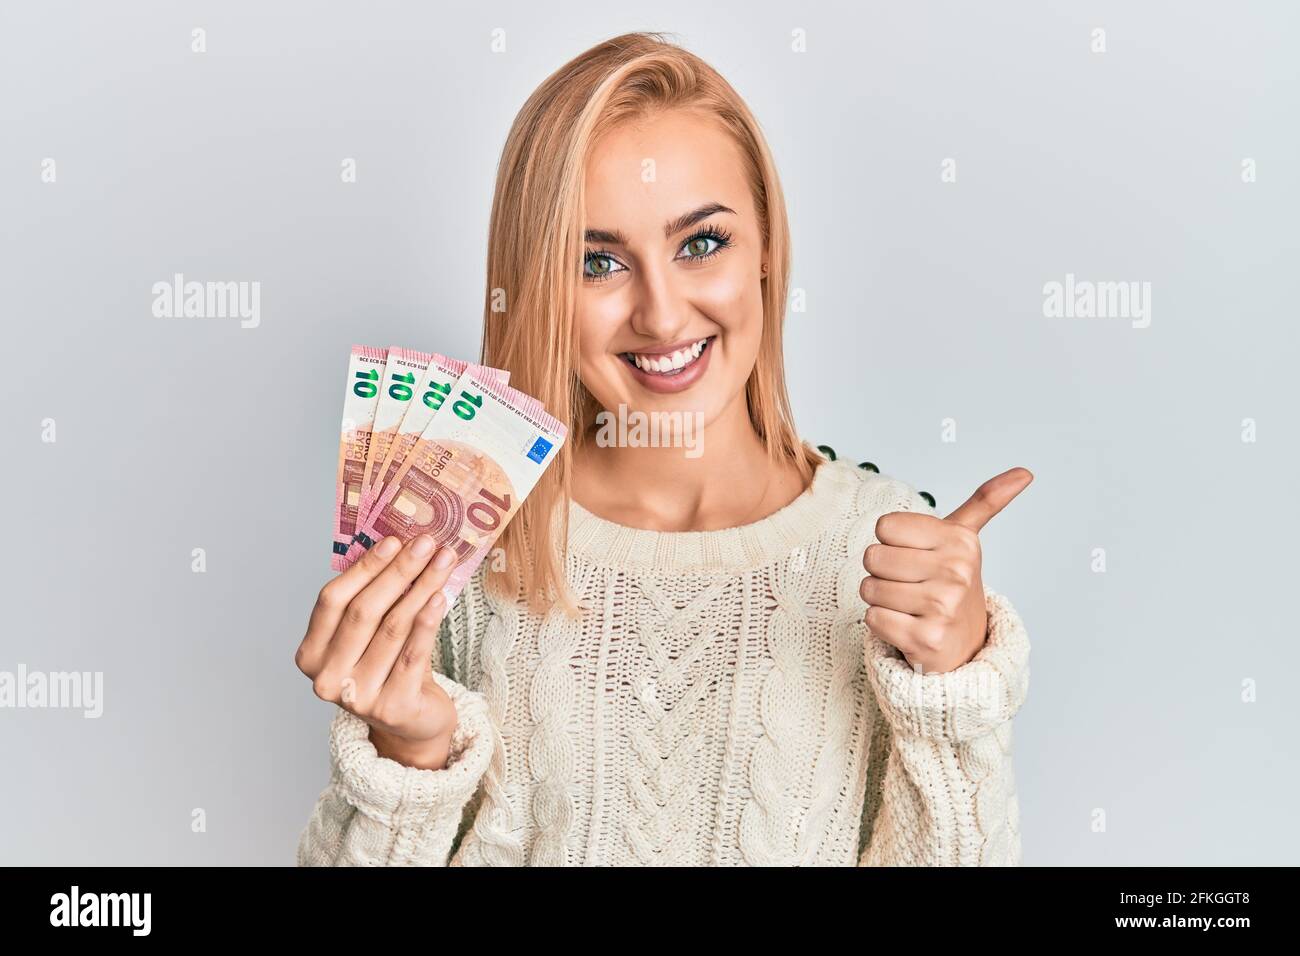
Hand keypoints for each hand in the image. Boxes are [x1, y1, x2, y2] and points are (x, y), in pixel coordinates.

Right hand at [295, 534, 460, 769]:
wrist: (413, 723)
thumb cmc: (389, 668)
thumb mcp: (370, 636)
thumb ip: (372, 599)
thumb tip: (397, 546)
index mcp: (311, 655)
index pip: (332, 601)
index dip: (363, 568)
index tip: (393, 540)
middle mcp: (327, 678)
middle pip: (363, 612)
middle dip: (398, 571)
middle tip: (424, 543)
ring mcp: (358, 697)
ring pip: (392, 628)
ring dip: (420, 588)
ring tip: (442, 562)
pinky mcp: (392, 707)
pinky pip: (413, 654)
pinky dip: (428, 621)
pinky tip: (440, 597)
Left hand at [860, 468, 1032, 673]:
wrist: (964, 646)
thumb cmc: (951, 586)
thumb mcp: (964, 540)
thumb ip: (986, 502)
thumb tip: (1026, 471)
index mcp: (960, 541)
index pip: (884, 526)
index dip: (891, 543)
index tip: (916, 557)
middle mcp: (956, 571)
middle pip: (873, 558)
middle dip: (883, 574)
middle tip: (911, 585)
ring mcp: (943, 606)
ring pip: (870, 589)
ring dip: (882, 600)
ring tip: (909, 606)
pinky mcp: (927, 638)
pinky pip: (873, 619)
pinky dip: (882, 625)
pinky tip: (906, 627)